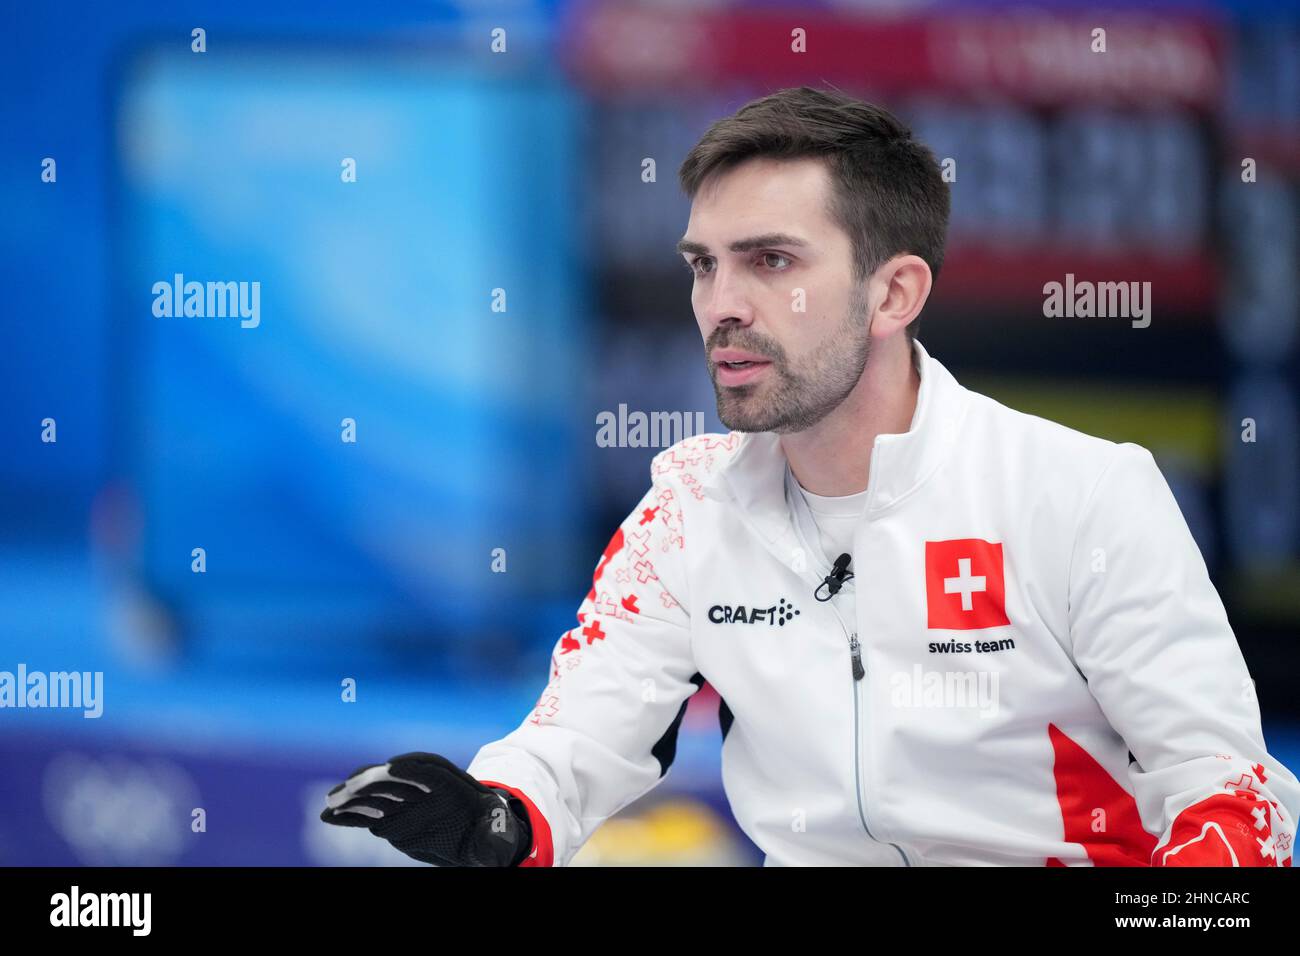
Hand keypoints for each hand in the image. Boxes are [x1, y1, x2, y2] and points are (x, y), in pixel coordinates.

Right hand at [320, 752, 531, 865]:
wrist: (473, 835)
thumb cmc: (489, 829)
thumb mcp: (497, 830)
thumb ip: (495, 829)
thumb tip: (498, 826)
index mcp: (451, 781)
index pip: (430, 768)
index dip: (413, 766)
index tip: (393, 764)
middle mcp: (422, 786)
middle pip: (395, 776)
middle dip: (375, 778)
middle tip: (352, 785)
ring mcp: (402, 801)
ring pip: (375, 793)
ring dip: (353, 795)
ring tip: (331, 803)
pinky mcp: (389, 817)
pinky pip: (365, 813)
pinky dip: (347, 814)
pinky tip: (328, 816)